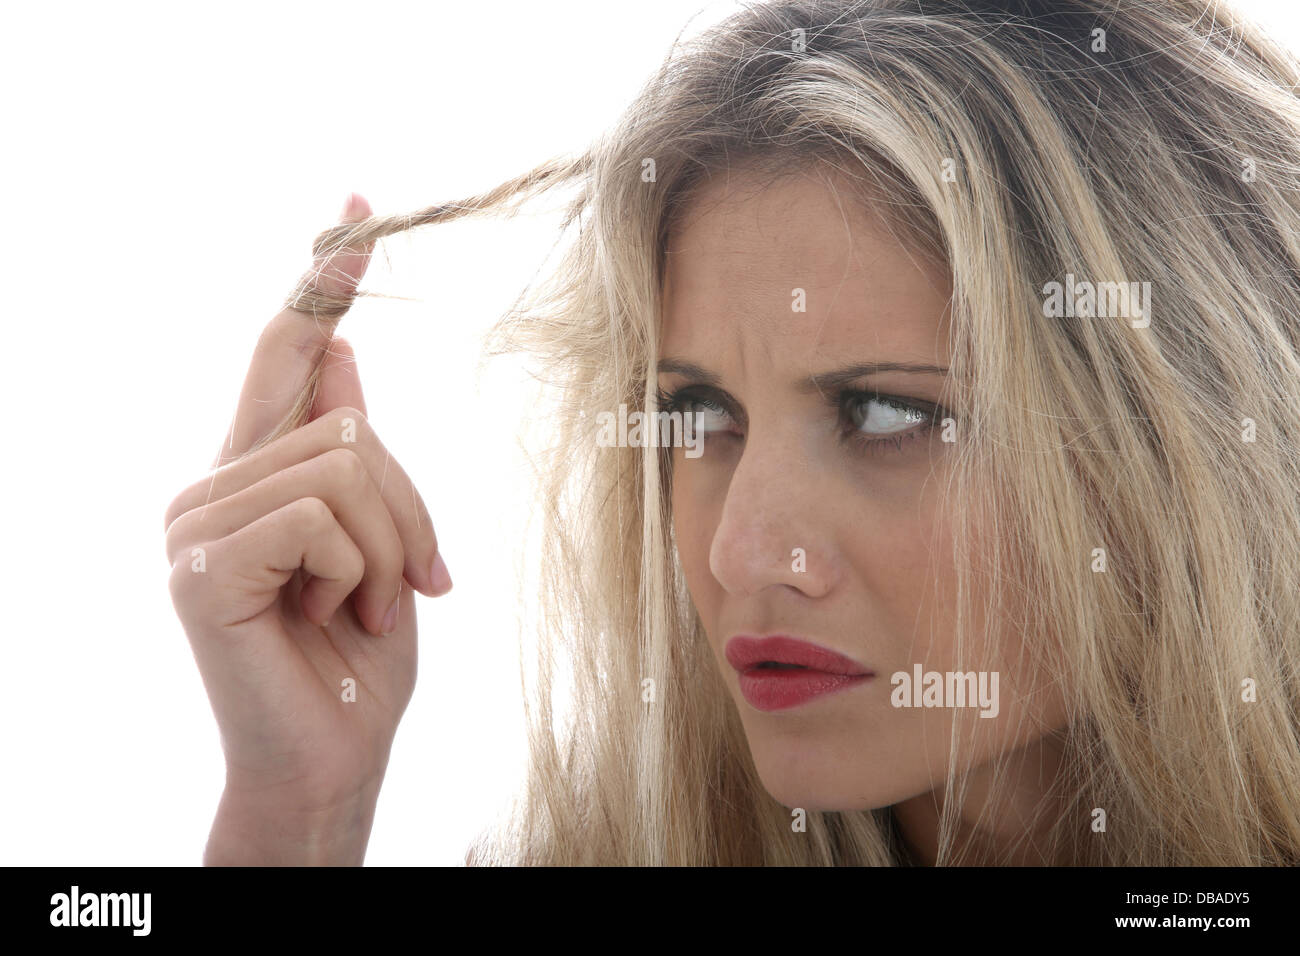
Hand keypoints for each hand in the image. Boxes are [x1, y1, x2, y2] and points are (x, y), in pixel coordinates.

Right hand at [164, 194, 450, 862]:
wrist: (335, 754)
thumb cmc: (362, 651)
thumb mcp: (378, 537)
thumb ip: (349, 451)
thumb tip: (340, 352)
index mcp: (257, 473)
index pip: (287, 355)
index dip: (325, 284)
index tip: (357, 211)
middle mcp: (215, 484)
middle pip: (351, 421)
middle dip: (408, 508)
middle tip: (410, 583)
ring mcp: (197, 522)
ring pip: (346, 461)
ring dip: (391, 546)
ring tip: (368, 607)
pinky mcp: (201, 563)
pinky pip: (319, 513)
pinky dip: (358, 571)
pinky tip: (336, 617)